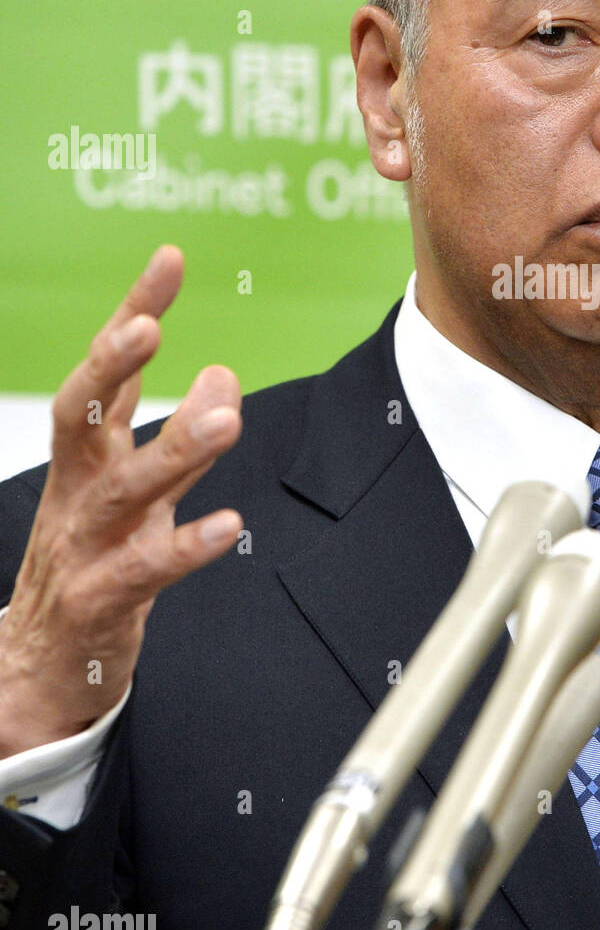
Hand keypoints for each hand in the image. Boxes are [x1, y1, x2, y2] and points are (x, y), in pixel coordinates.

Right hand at [0, 246, 242, 755]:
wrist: (40, 670)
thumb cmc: (95, 563)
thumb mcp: (141, 491)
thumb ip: (182, 435)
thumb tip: (222, 375)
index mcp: (85, 455)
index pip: (105, 371)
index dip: (134, 312)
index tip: (170, 259)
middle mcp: (77, 489)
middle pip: (81, 414)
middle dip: (111, 364)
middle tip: (150, 324)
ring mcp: (83, 545)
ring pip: (123, 489)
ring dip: (173, 450)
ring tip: (225, 420)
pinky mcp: (101, 602)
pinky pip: (144, 569)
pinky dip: (187, 546)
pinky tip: (230, 524)